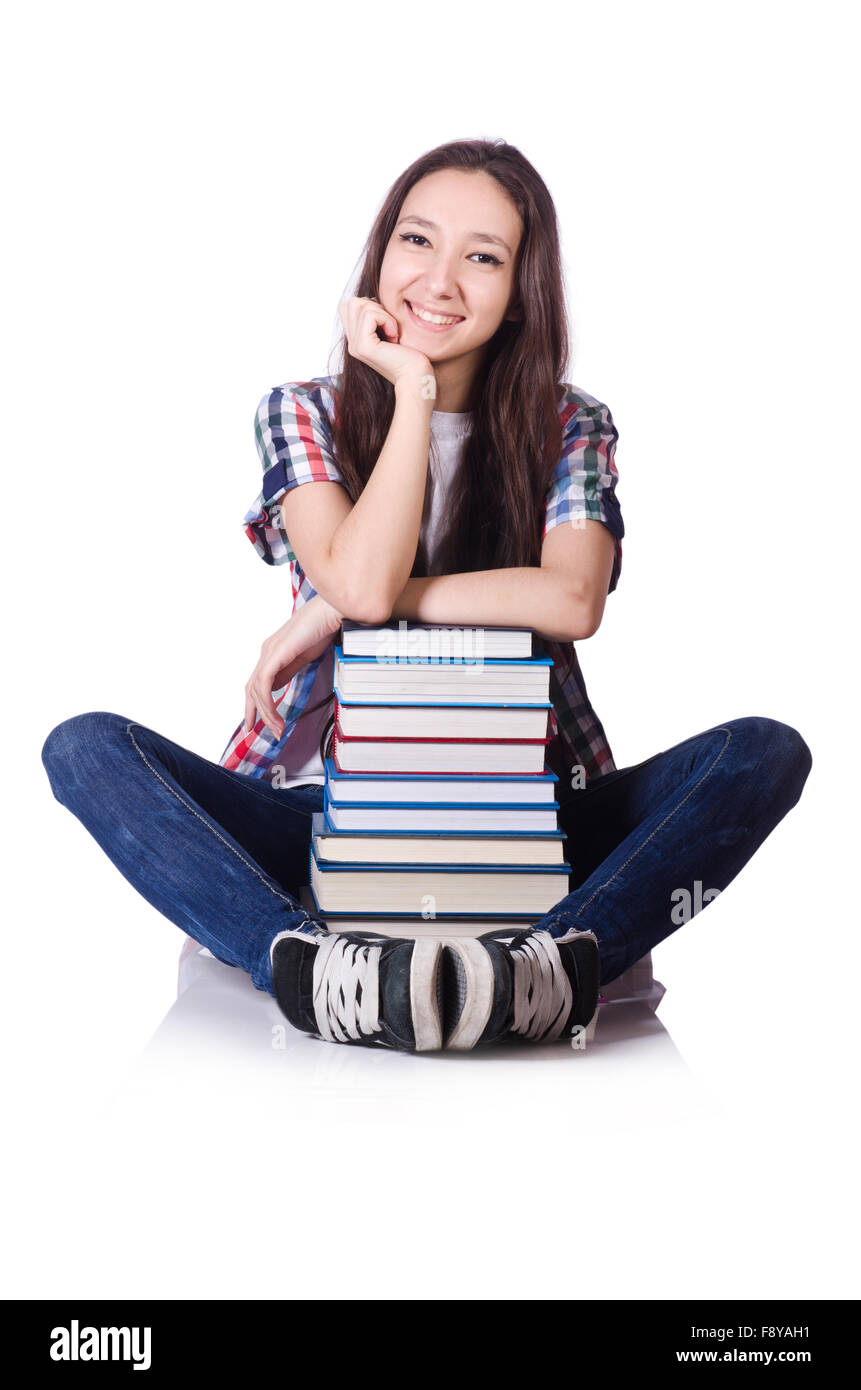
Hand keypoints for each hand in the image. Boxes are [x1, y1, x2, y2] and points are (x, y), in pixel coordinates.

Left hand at [244, 594, 343, 738]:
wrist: (333, 611)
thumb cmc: (324, 628)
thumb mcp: (304, 656)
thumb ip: (290, 670)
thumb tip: (280, 687)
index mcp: (273, 652)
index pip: (258, 683)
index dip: (256, 705)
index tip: (261, 723)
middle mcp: (267, 652)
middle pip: (251, 688)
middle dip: (255, 713)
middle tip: (263, 733)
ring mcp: (270, 652)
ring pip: (256, 690)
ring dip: (266, 714)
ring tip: (277, 730)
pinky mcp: (276, 654)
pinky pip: (264, 684)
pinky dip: (268, 703)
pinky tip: (276, 716)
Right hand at [338, 295, 435, 393]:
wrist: (416, 378)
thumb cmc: (410, 356)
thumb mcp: (390, 331)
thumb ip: (376, 318)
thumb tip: (372, 298)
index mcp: (356, 340)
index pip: (349, 307)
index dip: (370, 306)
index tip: (386, 323)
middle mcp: (352, 344)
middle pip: (352, 303)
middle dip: (375, 306)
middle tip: (390, 326)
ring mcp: (355, 346)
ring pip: (360, 305)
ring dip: (383, 314)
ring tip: (393, 333)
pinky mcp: (363, 346)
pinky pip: (370, 315)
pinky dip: (387, 320)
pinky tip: (395, 337)